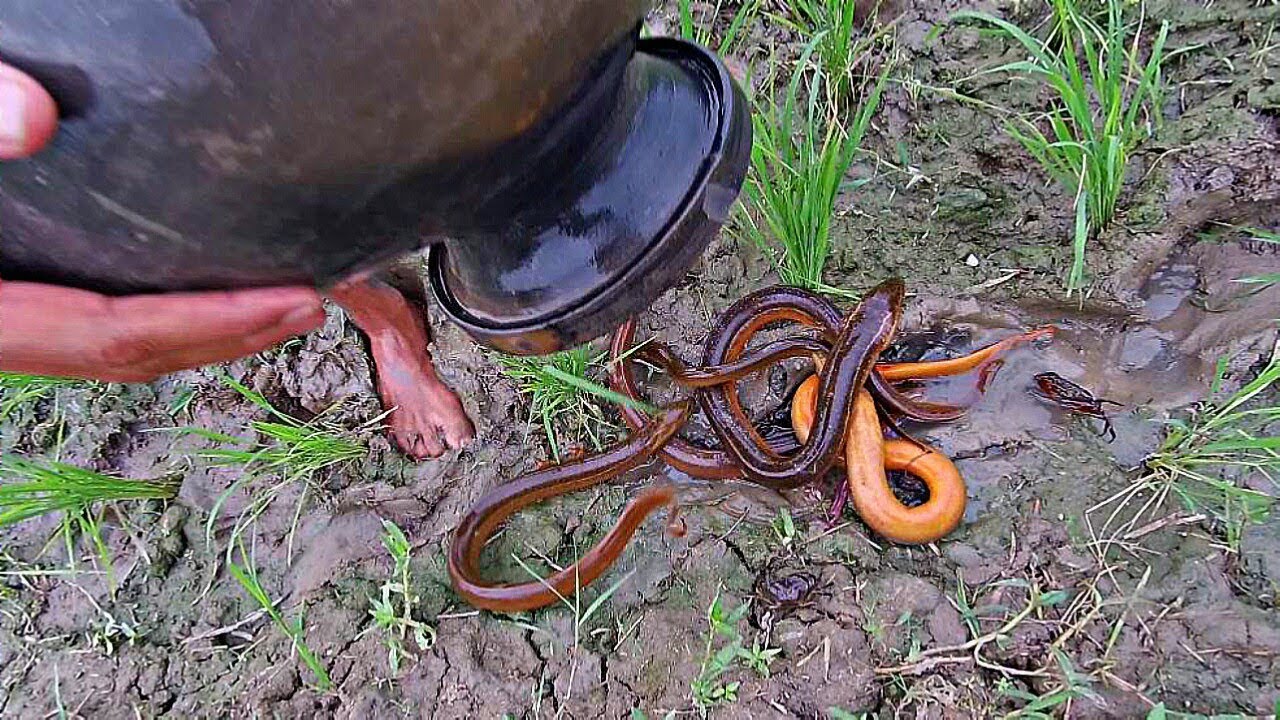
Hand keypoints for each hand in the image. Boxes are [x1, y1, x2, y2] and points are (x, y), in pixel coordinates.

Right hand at [0, 62, 325, 381]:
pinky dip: (167, 317)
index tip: (288, 299)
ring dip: (207, 333)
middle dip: (229, 335)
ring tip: (285, 307)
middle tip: (309, 306)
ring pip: (118, 351)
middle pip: (130, 356)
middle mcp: (3, 336)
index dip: (207, 321)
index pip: (114, 335)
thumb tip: (34, 119)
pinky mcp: (18, 304)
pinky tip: (211, 292)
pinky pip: (100, 327)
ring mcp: (12, 325)